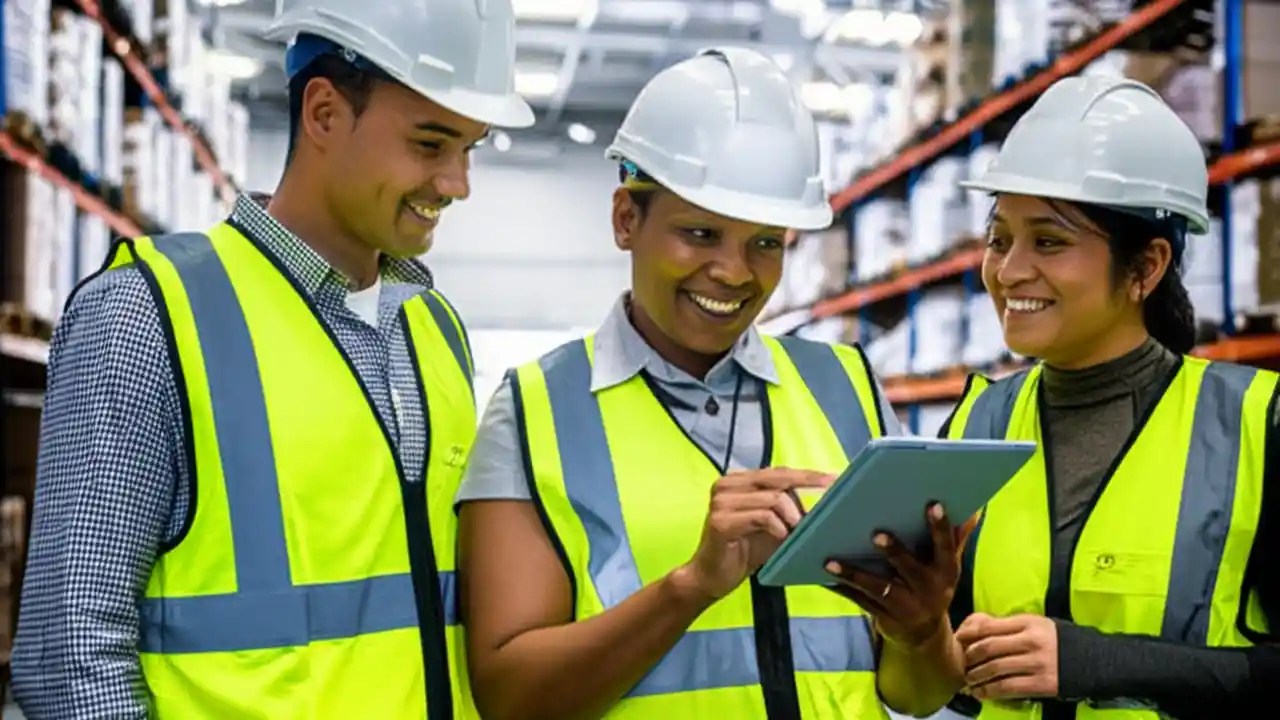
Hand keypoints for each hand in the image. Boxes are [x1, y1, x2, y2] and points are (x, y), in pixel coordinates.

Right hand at [684, 468, 833, 600]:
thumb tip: (825, 498)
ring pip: (774, 498)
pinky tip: (783, 538)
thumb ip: (789, 509)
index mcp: (739, 481)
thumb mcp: (773, 525)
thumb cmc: (744, 551)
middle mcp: (727, 484)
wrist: (711, 576)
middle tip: (830, 503)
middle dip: (808, 488)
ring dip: (793, 517)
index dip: (809, 475)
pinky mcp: (720, 521)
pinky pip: (763, 517)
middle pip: (778, 478)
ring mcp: (722, 501)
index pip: (780, 471)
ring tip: (800, 532)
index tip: (834, 480)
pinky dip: (779, 528)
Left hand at [825, 502, 977, 646]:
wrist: (925, 635)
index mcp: (945, 572)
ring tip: (831, 561)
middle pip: (910, 569)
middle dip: (894, 553)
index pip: (945, 547)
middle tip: (877, 534)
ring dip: (854, 574)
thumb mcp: (948, 565)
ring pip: (878, 589)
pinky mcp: (885, 618)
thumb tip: (974, 509)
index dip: (940, 527)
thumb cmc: (934, 586)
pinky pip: (860, 602)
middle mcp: (928, 590)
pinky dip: (843, 589)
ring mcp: (905, 607)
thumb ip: (956, 538)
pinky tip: (824, 577)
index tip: (933, 504)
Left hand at [955, 613, 1058, 699]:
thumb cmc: (1054, 640)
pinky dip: (989, 691)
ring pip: (995, 669)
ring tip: (968, 680)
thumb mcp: (1033, 624)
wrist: (1092, 660)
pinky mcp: (1041, 684)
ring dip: (976, 676)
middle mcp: (1030, 641)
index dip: (968, 636)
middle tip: (961, 664)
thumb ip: (1004, 625)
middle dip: (969, 658)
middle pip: (988, 648)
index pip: (988, 627)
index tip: (957, 642)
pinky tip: (980, 693)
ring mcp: (1036, 663)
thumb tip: (971, 628)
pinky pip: (1008, 687)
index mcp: (1026, 623)